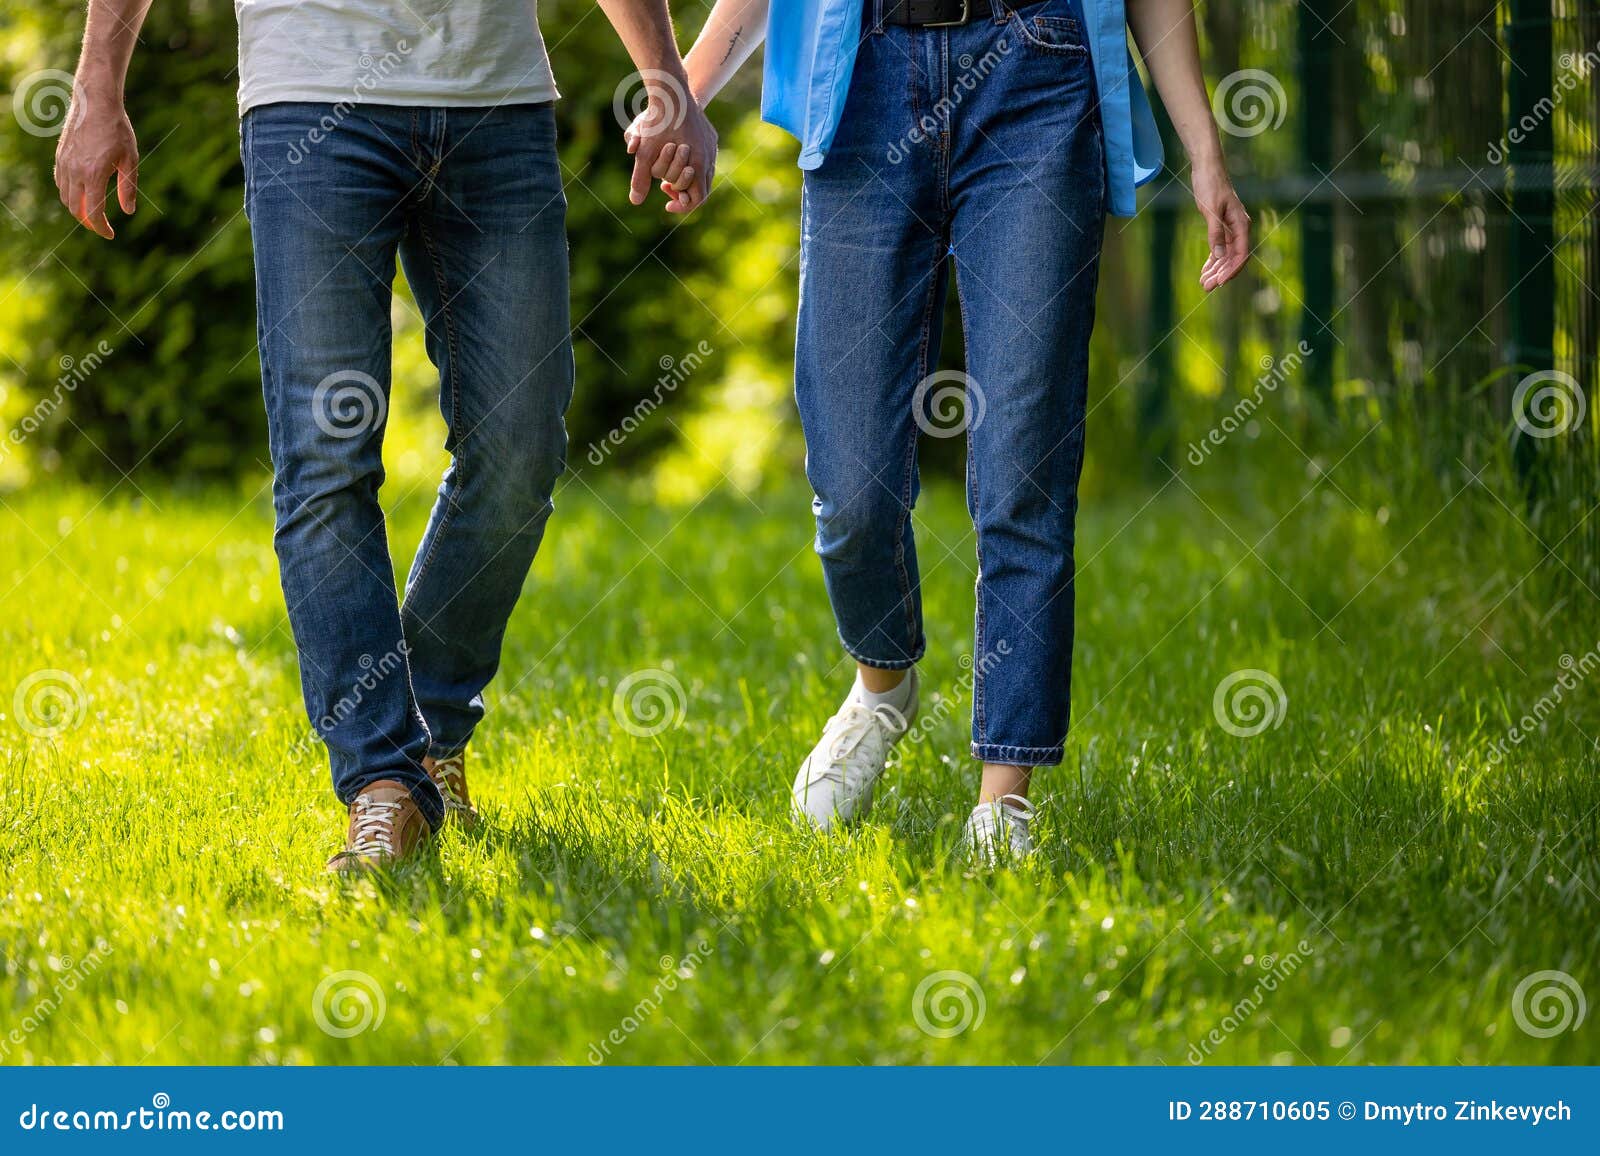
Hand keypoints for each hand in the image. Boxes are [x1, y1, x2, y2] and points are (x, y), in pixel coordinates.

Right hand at [54, 85, 137, 238]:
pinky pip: (60, 183)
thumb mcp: (130, 160)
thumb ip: (129, 188)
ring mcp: (64, 164)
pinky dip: (69, 194)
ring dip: (77, 209)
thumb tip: (128, 211)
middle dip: (89, 222)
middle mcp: (75, 171)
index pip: (94, 212)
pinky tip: (81, 195)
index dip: (101, 228)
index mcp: (94, 174)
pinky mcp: (60, 157)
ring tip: (92, 213)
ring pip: (65, 197)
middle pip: (76, 209)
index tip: (110, 235)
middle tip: (102, 227)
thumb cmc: (118, 130)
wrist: (95, 103)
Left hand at [623, 77, 715, 214]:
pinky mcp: (710, 135)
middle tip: (663, 186)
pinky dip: (692, 163)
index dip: (681, 206)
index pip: (697, 199)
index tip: (666, 204)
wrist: (671, 90)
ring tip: (667, 173)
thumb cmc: (658, 121)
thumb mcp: (645, 152)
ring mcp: (712, 145)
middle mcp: (709, 156)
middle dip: (682, 191)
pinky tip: (676, 156)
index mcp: (698, 164)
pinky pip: (705, 156)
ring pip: (704, 172)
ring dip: (687, 177)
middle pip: (702, 188)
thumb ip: (640, 178)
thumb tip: (635, 201)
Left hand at [1192, 159, 1248, 291]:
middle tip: (1206, 288)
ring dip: (1216, 270)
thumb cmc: (1211, 186)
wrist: (1207, 169)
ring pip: (1226, 255)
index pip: (1240, 254)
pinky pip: (1219, 248)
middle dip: (1221, 274)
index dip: (1231, 270)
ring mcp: (1231, 228)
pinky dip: (1213, 260)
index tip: (1220, 283)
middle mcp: (1239, 228)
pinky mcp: (1221, 226)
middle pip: (1233, 258)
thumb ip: (1215, 234)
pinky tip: (1205, 270)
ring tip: (1203, 284)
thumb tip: (1219, 257)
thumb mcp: (1211, 211)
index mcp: (1241, 225)